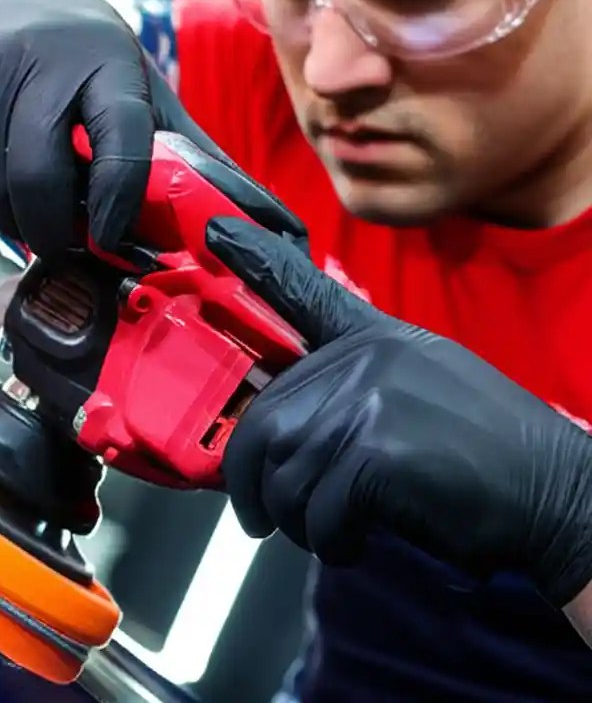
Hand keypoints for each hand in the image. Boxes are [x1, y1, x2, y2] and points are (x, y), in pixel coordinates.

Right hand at [0, 0, 233, 258]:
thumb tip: (263, 226)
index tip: (115, 241)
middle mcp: (41, 57)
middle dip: (52, 232)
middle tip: (68, 246)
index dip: (117, 205)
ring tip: (35, 205)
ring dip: (14, 217)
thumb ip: (186, 156)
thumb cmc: (73, 59)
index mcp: (107, 61)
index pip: (119, 141)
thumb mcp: (135, 89)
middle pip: (37, 179)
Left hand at [205, 217, 591, 606]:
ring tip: (330, 530)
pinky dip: (330, 541)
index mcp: (377, 340)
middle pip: (263, 422)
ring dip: (297, 521)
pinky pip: (316, 512)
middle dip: (255, 484)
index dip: (256, 257)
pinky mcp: (376, 452)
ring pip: (283, 475)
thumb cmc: (485, 455)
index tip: (215, 228)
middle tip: (262, 516)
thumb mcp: (423, 387)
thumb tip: (283, 429)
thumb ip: (353, 389)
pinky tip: (357, 540)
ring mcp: (369, 402)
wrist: (555, 494)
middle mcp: (366, 361)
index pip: (303, 289)